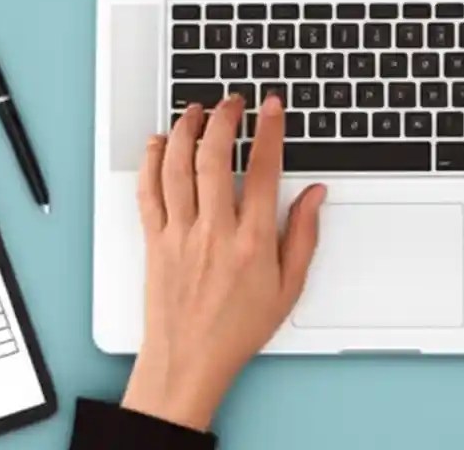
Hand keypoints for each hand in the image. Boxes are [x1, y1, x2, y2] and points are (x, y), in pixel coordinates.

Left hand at [121, 94, 325, 430]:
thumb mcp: (289, 287)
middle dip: (224, 118)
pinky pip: (148, 191)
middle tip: (232, 101)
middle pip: (214, 157)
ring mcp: (180, 234)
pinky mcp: (154, 240)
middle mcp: (213, 232)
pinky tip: (158, 143)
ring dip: (185, 130)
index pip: (263, 169)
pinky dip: (151, 160)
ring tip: (195, 111)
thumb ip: (304, 235)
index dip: (269, 130)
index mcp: (252, 241)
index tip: (271, 107)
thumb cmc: (237, 329)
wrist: (188, 361)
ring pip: (177, 167)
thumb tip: (315, 195)